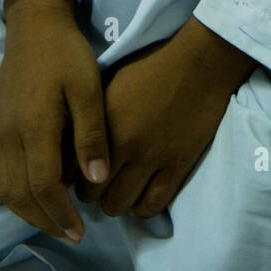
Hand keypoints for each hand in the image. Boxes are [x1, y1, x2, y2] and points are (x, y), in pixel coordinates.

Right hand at [0, 0, 110, 244]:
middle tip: (68, 233)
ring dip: (23, 210)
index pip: (42, 186)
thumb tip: (97, 179)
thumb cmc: (67, 53)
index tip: (78, 230)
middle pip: (19, 193)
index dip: (59, 214)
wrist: (34, 23)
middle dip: (44, 219)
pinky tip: (21, 194)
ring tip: (49, 219)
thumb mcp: (89, 88)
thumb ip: (91, 134)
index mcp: (34, 125)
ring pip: (1, 185)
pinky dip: (4, 190)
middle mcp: (8, 133)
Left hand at [75, 18, 256, 219]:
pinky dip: (142, 208)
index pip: (72, 168)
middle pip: (93, 194)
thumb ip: (91, 116)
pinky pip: (153, 205)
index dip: (72, 176)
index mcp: (103, 123)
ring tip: (120, 193)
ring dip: (116, 203)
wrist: (198, 62)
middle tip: (99, 186)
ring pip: (120, 205)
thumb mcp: (110, 83)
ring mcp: (152, 158)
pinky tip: (141, 198)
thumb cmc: (152, 66)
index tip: (78, 174)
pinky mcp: (177, 166)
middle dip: (92, 193)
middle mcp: (124, 145)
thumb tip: (73, 141)